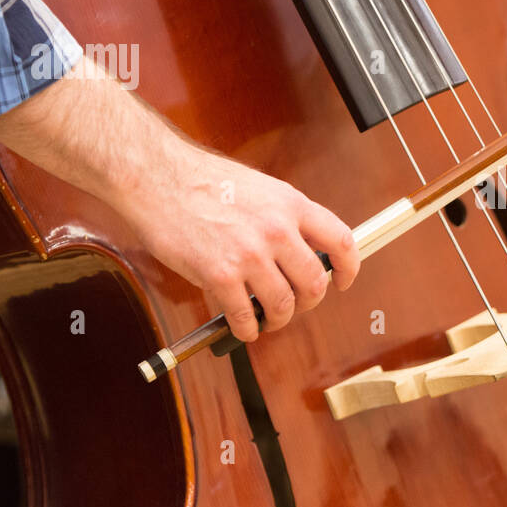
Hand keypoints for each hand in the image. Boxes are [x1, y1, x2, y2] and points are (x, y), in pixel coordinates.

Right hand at [0, 64, 360, 343]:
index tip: (343, 282)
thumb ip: (285, 217)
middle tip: (296, 305)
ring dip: (278, 320)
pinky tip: (242, 327)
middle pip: (315, 283)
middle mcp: (277, 230)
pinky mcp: (219, 275)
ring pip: (283, 305)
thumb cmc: (202, 180)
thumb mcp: (261, 188)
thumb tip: (302, 250)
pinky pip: (244, 316)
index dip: (349, 269)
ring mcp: (250, 255)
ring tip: (268, 319)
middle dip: (309, 302)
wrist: (157, 177)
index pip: (341, 241)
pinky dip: (247, 329)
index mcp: (291, 205)